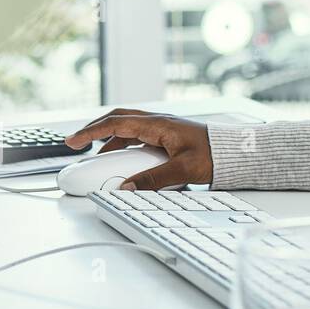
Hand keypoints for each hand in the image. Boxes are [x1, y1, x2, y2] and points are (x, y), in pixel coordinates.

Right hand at [64, 108, 212, 190]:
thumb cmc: (216, 155)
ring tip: (95, 156)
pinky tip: (121, 159)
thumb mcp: (184, 170)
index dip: (91, 132)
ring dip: (109, 138)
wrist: (236, 151)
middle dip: (94, 129)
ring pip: (128, 128)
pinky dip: (124, 144)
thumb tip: (126, 188)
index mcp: (159, 125)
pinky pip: (139, 136)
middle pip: (118, 119)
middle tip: (75, 142)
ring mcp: (163, 128)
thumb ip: (154, 179)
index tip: (72, 141)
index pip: (117, 124)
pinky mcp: (168, 136)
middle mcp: (159, 123)